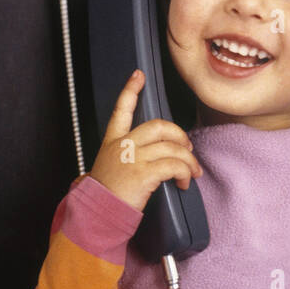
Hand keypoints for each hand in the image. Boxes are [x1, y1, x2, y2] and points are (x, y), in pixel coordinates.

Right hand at [89, 70, 202, 212]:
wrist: (97, 214)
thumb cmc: (106, 194)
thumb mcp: (110, 166)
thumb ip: (128, 153)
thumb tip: (156, 151)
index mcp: (113, 141)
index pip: (121, 109)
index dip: (130, 89)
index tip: (138, 75)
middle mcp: (123, 146)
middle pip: (158, 126)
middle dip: (179, 135)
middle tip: (187, 147)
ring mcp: (133, 158)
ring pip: (172, 148)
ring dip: (189, 161)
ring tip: (192, 173)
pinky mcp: (143, 174)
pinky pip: (174, 165)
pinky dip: (185, 173)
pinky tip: (184, 183)